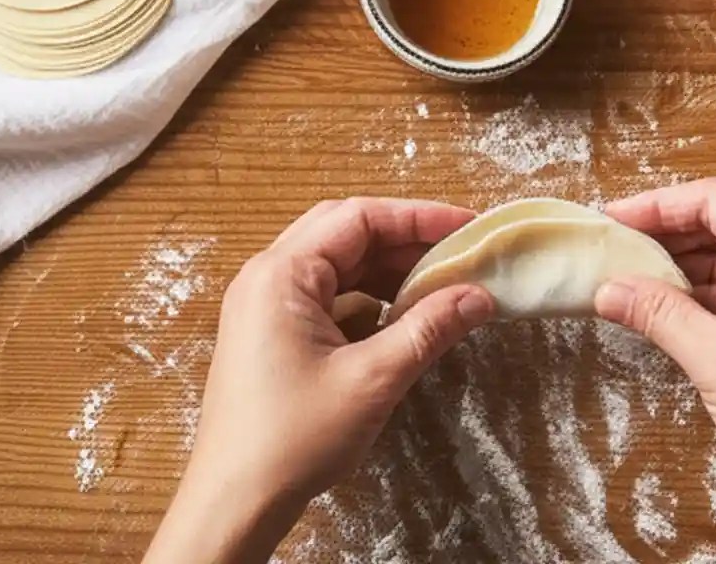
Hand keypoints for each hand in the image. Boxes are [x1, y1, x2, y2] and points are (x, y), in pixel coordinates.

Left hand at [144, 198, 494, 563]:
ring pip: (336, 265)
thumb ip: (429, 328)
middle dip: (405, 238)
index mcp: (281, 275)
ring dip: (388, 268)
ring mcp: (264, 306)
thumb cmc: (293, 439)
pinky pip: (326, 295)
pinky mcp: (270, 334)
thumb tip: (479, 296)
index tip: (468, 226)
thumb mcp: (374, 378)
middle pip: (345, 233)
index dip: (418, 217)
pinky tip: (402, 314)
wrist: (236, 500)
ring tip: (440, 282)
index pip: (358, 218)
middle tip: (458, 250)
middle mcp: (266, 278)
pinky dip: (367, 296)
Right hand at [595, 171, 715, 563]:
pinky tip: (673, 297)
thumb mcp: (715, 360)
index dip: (659, 204)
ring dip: (692, 251)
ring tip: (639, 272)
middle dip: (674, 220)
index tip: (613, 219)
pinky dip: (713, 280)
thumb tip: (606, 289)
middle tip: (624, 239)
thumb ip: (658, 314)